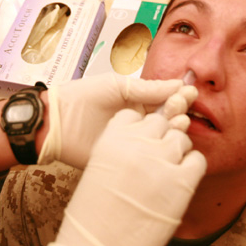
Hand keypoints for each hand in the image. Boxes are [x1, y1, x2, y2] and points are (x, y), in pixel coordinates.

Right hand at [30, 109, 206, 245]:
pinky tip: (178, 184)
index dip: (140, 129)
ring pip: (181, 138)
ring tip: (165, 176)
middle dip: (160, 138)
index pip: (134, 115)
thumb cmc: (92, 217)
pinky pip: (197, 161)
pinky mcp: (181, 183)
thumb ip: (121, 150)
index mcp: (111, 137)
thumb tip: (146, 142)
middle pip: (160, 122)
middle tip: (154, 162)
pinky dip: (191, 169)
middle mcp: (137, 143)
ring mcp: (161, 160)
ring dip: (177, 153)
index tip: (138, 145)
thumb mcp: (98, 170)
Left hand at [39, 73, 196, 167]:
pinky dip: (159, 155)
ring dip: (172, 131)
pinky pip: (147, 160)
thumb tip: (178, 84)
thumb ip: (147, 88)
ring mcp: (133, 143)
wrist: (56, 121)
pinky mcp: (126, 161)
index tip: (189, 93)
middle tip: (180, 108)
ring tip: (175, 123)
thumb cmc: (82, 97)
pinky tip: (166, 146)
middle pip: (168, 121)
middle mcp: (138, 124)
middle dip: (178, 113)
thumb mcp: (118, 86)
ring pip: (161, 140)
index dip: (178, 97)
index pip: (166, 102)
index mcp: (137, 104)